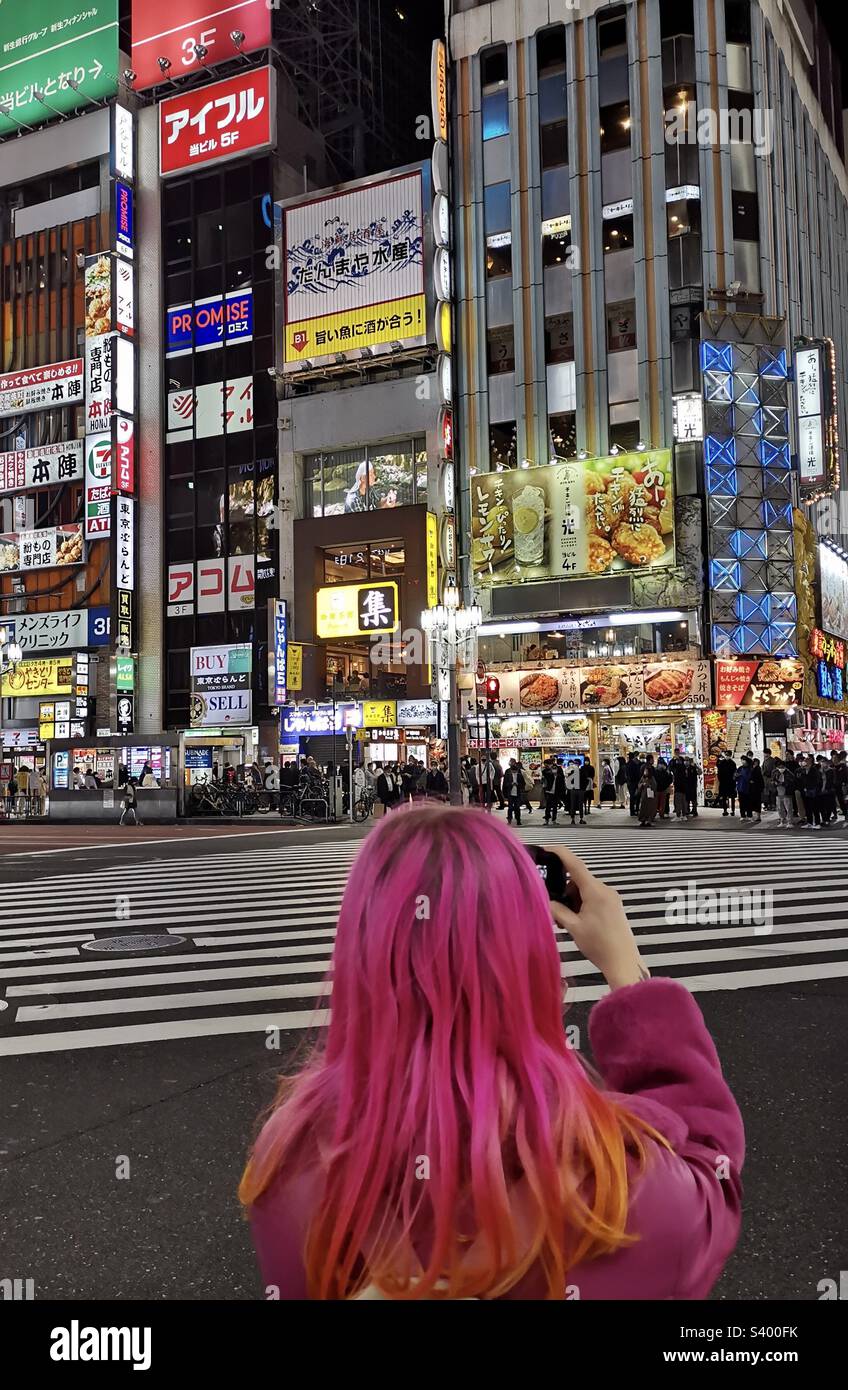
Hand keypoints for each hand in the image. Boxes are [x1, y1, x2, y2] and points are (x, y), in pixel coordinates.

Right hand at [547, 845, 647, 989]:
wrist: (623, 962)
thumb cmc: (599, 945)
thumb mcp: (573, 927)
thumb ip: (557, 910)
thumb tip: (545, 900)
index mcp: (595, 891)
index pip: (576, 865)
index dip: (560, 854)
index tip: (547, 849)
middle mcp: (605, 890)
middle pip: (579, 879)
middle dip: (563, 889)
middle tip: (551, 905)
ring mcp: (611, 898)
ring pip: (585, 889)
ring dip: (572, 899)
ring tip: (564, 920)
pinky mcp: (613, 906)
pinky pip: (593, 897)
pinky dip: (581, 903)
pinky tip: (575, 920)